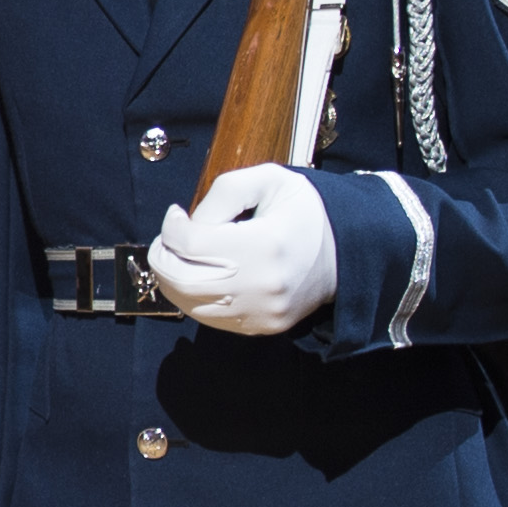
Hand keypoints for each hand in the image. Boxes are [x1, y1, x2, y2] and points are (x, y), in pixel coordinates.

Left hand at [143, 162, 337, 336]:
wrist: (345, 253)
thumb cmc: (303, 211)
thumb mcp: (270, 180)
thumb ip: (224, 192)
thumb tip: (189, 223)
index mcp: (264, 245)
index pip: (190, 243)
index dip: (171, 226)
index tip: (177, 215)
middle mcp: (261, 285)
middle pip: (180, 280)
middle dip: (162, 256)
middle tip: (169, 239)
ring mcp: (260, 312)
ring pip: (189, 303)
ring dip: (172, 278)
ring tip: (182, 256)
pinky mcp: (260, 327)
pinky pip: (208, 318)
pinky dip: (193, 296)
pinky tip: (202, 275)